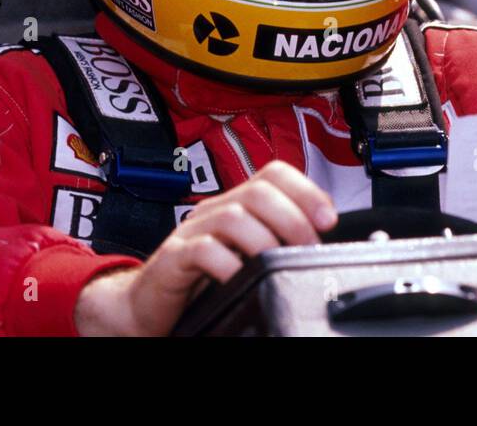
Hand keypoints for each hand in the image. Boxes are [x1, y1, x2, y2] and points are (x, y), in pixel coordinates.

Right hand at [74, 160, 337, 335]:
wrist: (148, 302)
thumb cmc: (202, 278)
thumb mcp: (247, 253)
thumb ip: (277, 239)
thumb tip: (323, 238)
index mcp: (237, 203)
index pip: (274, 174)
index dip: (306, 190)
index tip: (328, 219)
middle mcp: (216, 210)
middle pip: (259, 192)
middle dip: (292, 218)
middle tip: (307, 247)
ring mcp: (193, 231)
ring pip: (234, 216)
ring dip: (264, 240)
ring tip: (276, 264)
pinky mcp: (174, 258)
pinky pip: (203, 251)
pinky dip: (227, 264)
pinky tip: (240, 277)